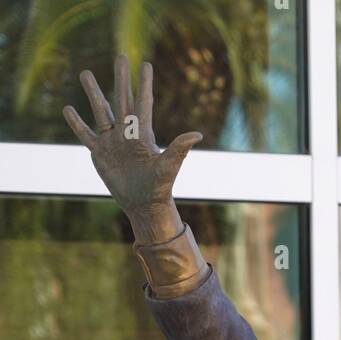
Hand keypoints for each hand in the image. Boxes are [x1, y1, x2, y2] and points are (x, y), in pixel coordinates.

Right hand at [62, 54, 201, 243]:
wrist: (144, 206)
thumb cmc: (159, 188)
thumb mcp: (168, 167)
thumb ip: (179, 149)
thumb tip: (197, 135)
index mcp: (143, 133)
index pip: (143, 103)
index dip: (144, 84)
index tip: (146, 65)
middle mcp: (127, 133)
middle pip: (122, 100)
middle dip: (121, 78)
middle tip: (121, 55)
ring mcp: (112, 141)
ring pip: (100, 111)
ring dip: (93, 93)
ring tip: (85, 73)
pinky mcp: (99, 153)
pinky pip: (85, 135)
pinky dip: (76, 123)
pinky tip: (67, 108)